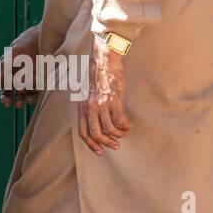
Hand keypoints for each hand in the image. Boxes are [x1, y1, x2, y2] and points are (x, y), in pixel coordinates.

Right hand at [0, 25, 42, 108]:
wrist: (49, 36)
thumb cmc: (30, 41)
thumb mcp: (15, 52)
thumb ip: (4, 64)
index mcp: (10, 66)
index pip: (3, 82)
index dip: (2, 92)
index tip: (4, 99)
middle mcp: (19, 72)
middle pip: (11, 89)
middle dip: (9, 97)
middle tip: (8, 103)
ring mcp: (31, 76)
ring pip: (23, 92)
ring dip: (20, 99)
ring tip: (20, 103)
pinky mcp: (43, 80)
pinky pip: (36, 92)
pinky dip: (33, 97)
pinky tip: (31, 99)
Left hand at [78, 35, 131, 154]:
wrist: (104, 61)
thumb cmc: (99, 77)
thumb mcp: (89, 94)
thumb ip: (91, 107)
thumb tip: (99, 123)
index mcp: (82, 107)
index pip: (83, 132)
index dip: (91, 144)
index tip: (100, 152)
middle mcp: (89, 107)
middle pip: (95, 134)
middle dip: (107, 143)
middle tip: (116, 146)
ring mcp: (101, 104)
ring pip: (109, 129)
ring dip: (119, 135)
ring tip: (125, 132)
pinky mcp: (113, 100)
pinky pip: (120, 121)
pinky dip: (126, 127)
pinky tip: (130, 125)